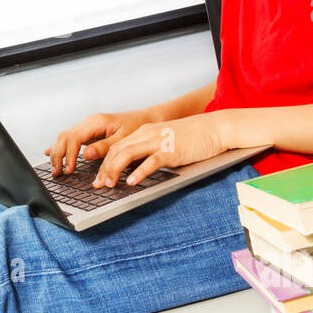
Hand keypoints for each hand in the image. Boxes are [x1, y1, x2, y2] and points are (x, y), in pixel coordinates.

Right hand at [44, 109, 156, 174]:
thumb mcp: (124, 139)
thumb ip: (104, 147)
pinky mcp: (89, 131)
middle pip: (64, 137)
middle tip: (57, 173)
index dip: (68, 156)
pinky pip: (69, 137)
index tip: (69, 170)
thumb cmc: (138, 128)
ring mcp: (88, 126)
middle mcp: (89, 122)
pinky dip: (60, 146)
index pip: (73, 138)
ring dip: (57, 152)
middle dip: (58, 155)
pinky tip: (51, 152)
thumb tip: (85, 154)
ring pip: (64, 137)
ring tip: (55, 169)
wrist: (146, 119)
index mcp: (96, 122)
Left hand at [91, 115, 227, 187]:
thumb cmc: (191, 137)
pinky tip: (132, 182)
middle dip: (105, 169)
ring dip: (115, 170)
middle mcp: (147, 134)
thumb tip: (134, 168)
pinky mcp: (171, 151)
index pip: (117, 146)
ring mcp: (159, 142)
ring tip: (109, 184)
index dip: (104, 162)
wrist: (214, 128)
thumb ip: (149, 150)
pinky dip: (139, 172)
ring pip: (128, 154)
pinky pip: (151, 161)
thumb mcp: (164, 140)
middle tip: (98, 185)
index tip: (98, 177)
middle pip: (117, 150)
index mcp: (144, 132)